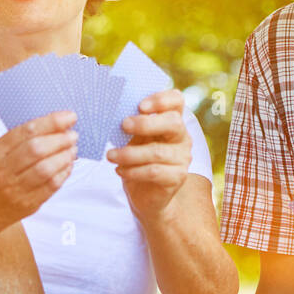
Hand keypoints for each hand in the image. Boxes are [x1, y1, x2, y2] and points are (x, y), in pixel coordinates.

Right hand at [0, 110, 77, 229]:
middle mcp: (4, 169)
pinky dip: (64, 173)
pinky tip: (68, 165)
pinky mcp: (27, 203)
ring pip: (45, 169)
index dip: (52, 122)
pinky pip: (50, 186)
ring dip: (64, 156)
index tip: (69, 117)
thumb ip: (26, 139)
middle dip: (59, 139)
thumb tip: (60, 125)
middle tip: (73, 135)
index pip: (27, 131)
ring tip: (72, 150)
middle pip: (36, 150)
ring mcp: (15, 188)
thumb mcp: (1, 152)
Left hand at [107, 88, 191, 221]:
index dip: (161, 99)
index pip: (177, 100)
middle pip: (173, 122)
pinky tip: (120, 170)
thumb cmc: (137, 158)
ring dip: (129, 153)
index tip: (140, 106)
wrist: (145, 194)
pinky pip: (154, 171)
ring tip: (111, 155)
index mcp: (172, 119)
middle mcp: (182, 136)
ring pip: (157, 151)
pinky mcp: (177, 177)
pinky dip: (133, 170)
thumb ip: (130, 123)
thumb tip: (110, 112)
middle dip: (146, 123)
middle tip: (123, 125)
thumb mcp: (133, 137)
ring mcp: (182, 157)